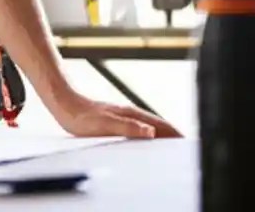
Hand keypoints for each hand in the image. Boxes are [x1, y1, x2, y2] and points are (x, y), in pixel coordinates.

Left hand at [51, 90, 182, 138]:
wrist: (63, 103)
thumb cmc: (81, 116)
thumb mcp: (105, 124)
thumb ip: (128, 128)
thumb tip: (152, 132)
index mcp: (133, 115)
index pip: (163, 126)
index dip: (178, 136)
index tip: (190, 146)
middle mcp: (132, 114)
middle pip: (161, 126)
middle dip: (176, 137)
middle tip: (188, 150)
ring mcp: (125, 116)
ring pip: (152, 127)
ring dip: (165, 136)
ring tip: (175, 148)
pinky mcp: (117, 120)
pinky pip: (141, 129)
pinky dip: (152, 136)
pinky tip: (149, 141)